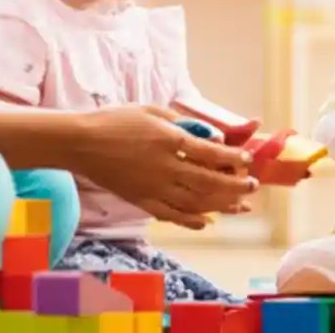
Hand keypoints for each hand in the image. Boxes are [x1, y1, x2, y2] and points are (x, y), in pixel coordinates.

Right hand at [72, 105, 257, 229]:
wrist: (81, 142)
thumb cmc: (116, 120)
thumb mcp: (153, 112)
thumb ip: (184, 124)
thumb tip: (212, 137)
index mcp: (168, 140)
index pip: (210, 153)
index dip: (233, 158)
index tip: (248, 160)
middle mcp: (164, 168)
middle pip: (208, 181)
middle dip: (235, 185)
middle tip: (253, 186)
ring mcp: (152, 187)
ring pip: (195, 202)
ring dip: (221, 205)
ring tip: (240, 206)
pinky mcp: (140, 201)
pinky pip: (170, 216)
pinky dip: (191, 221)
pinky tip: (206, 222)